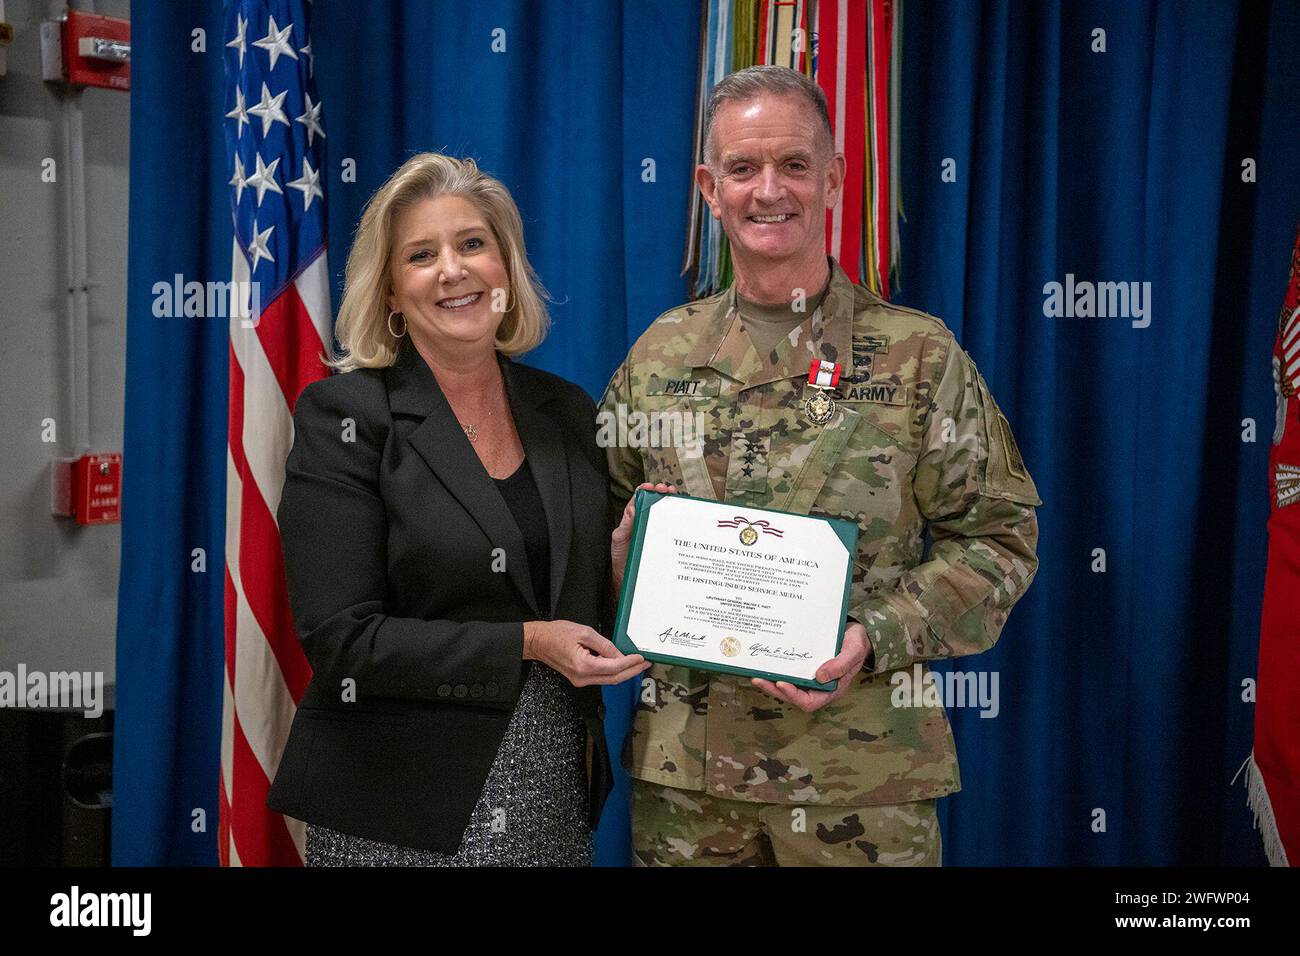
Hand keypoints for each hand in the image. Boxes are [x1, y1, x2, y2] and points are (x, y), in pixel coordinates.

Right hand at [523, 619, 650, 687]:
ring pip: (608, 680)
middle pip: (614, 678)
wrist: (538, 642)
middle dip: (632, 671)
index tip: (641, 658)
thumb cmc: (557, 634)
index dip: (630, 663)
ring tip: (637, 664)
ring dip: (624, 673)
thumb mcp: (585, 632)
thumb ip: (605, 645)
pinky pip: (601, 678)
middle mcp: (582, 677)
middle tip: (645, 664)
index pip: (614, 667)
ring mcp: (580, 680)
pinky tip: (621, 665)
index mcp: (584, 665)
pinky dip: (613, 672)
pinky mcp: (579, 679)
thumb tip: (620, 654)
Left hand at [611, 482, 676, 592]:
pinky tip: (682, 515)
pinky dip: (677, 520)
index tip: (651, 487)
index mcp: (632, 519)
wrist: (629, 581)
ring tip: (673, 496)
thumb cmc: (622, 560)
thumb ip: (625, 524)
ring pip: (664, 513)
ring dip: (669, 503)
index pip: (639, 499)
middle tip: (665, 490)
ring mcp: (654, 531)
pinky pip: (670, 528)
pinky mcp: (662, 541)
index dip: (645, 490)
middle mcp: (644, 522)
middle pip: (654, 502)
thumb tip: (633, 507)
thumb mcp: (619, 540)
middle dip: (661, 492)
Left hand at [750, 622, 869, 712]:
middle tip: (759, 679)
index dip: (794, 696)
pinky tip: (766, 665)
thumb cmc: (857, 643)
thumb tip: (820, 677)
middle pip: (794, 696)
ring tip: (757, 675)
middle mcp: (819, 686)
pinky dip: (777, 671)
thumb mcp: (853, 651)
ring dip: (772, 683)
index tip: (782, 684)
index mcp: (832, 688)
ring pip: (789, 686)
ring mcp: (811, 677)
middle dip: (775, 690)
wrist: (855, 631)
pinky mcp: (805, 667)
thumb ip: (840, 665)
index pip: (810, 701)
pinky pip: (789, 673)